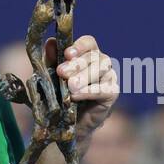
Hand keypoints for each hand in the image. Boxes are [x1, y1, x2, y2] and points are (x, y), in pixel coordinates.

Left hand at [57, 34, 117, 149]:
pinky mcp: (112, 93)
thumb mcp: (51, 75)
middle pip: (94, 56)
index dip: (79, 46)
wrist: (67, 121)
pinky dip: (89, 91)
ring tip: (70, 86)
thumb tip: (50, 42)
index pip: (88, 42)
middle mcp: (101, 62)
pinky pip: (104, 89)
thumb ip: (51, 59)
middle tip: (61, 72)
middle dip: (77, 64)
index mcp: (87, 53)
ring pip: (102, 69)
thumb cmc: (59, 93)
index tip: (67, 54)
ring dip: (84, 76)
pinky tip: (76, 96)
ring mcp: (109, 76)